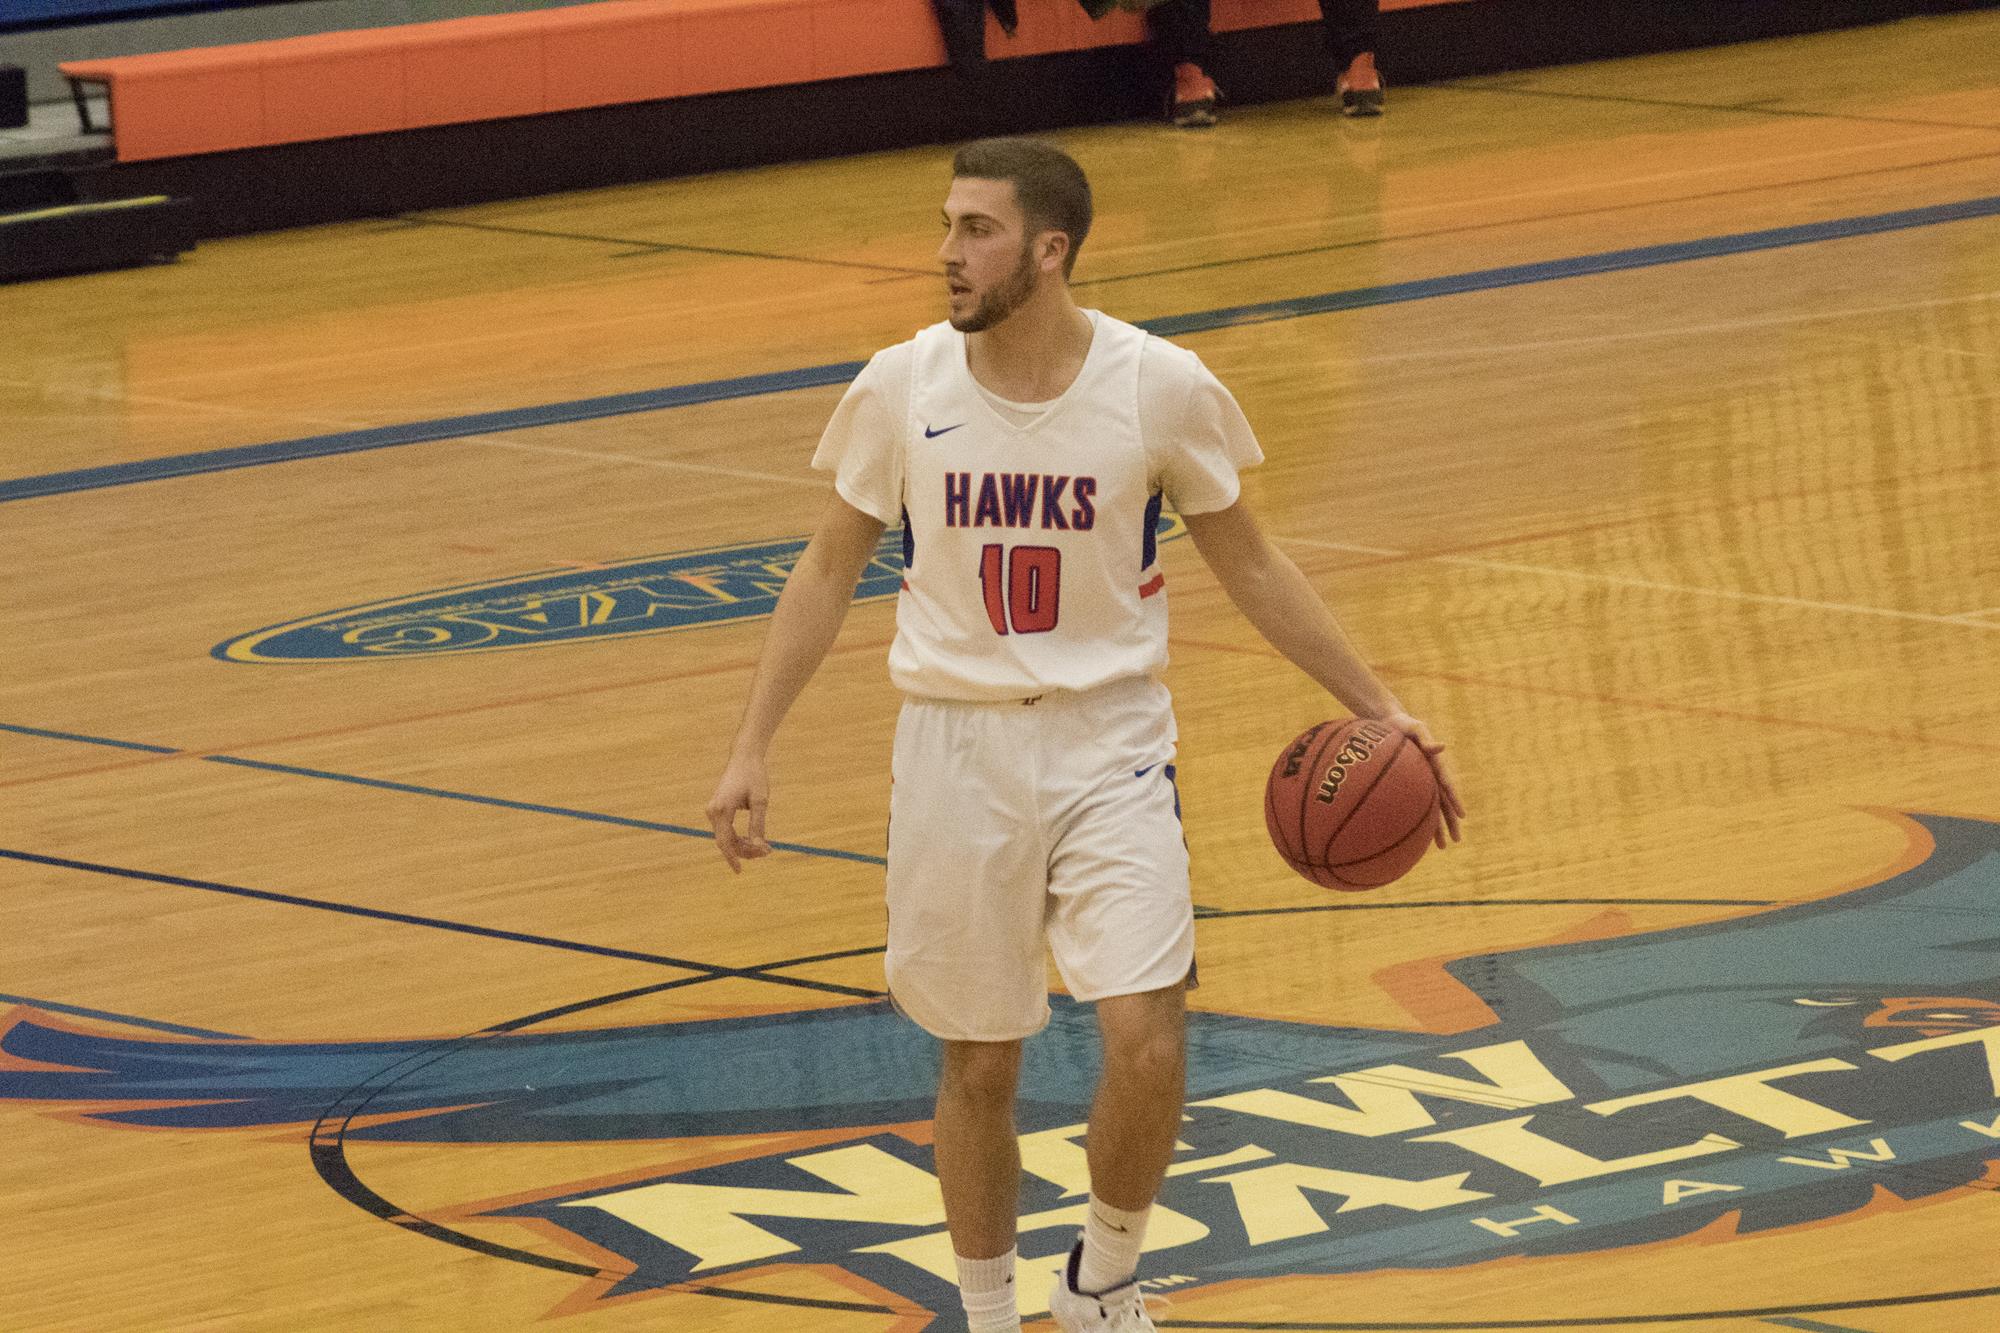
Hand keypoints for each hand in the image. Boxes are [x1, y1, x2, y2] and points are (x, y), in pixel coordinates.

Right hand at [706, 750, 772, 872]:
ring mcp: (713, 810)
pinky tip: (755, 839)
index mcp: (722, 810)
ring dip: (743, 845)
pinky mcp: (717, 809)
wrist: (744, 757)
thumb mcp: (760, 801)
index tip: (740, 872)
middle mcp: (713, 811)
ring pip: (726, 837)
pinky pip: (726, 830)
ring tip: (766, 846)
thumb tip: (760, 848)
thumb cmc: (754, 776)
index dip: (732, 858)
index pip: (725, 842)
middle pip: (726, 841)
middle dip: (745, 851)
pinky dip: (739, 837)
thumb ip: (758, 826)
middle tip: (769, 851)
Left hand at [1382, 712, 1464, 848]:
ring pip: (1432, 809)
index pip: (1447, 784)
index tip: (1462, 814)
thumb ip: (1425, 738)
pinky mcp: (1411, 785)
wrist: (1390, 723)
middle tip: (1458, 840)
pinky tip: (1419, 837)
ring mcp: (1423, 782)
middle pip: (1444, 803)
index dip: (1454, 800)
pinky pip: (1416, 805)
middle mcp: (1432, 776)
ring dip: (1439, 828)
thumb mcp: (1414, 727)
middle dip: (1451, 822)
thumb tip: (1441, 747)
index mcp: (1435, 764)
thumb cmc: (1403, 724)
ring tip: (1444, 847)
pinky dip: (1419, 820)